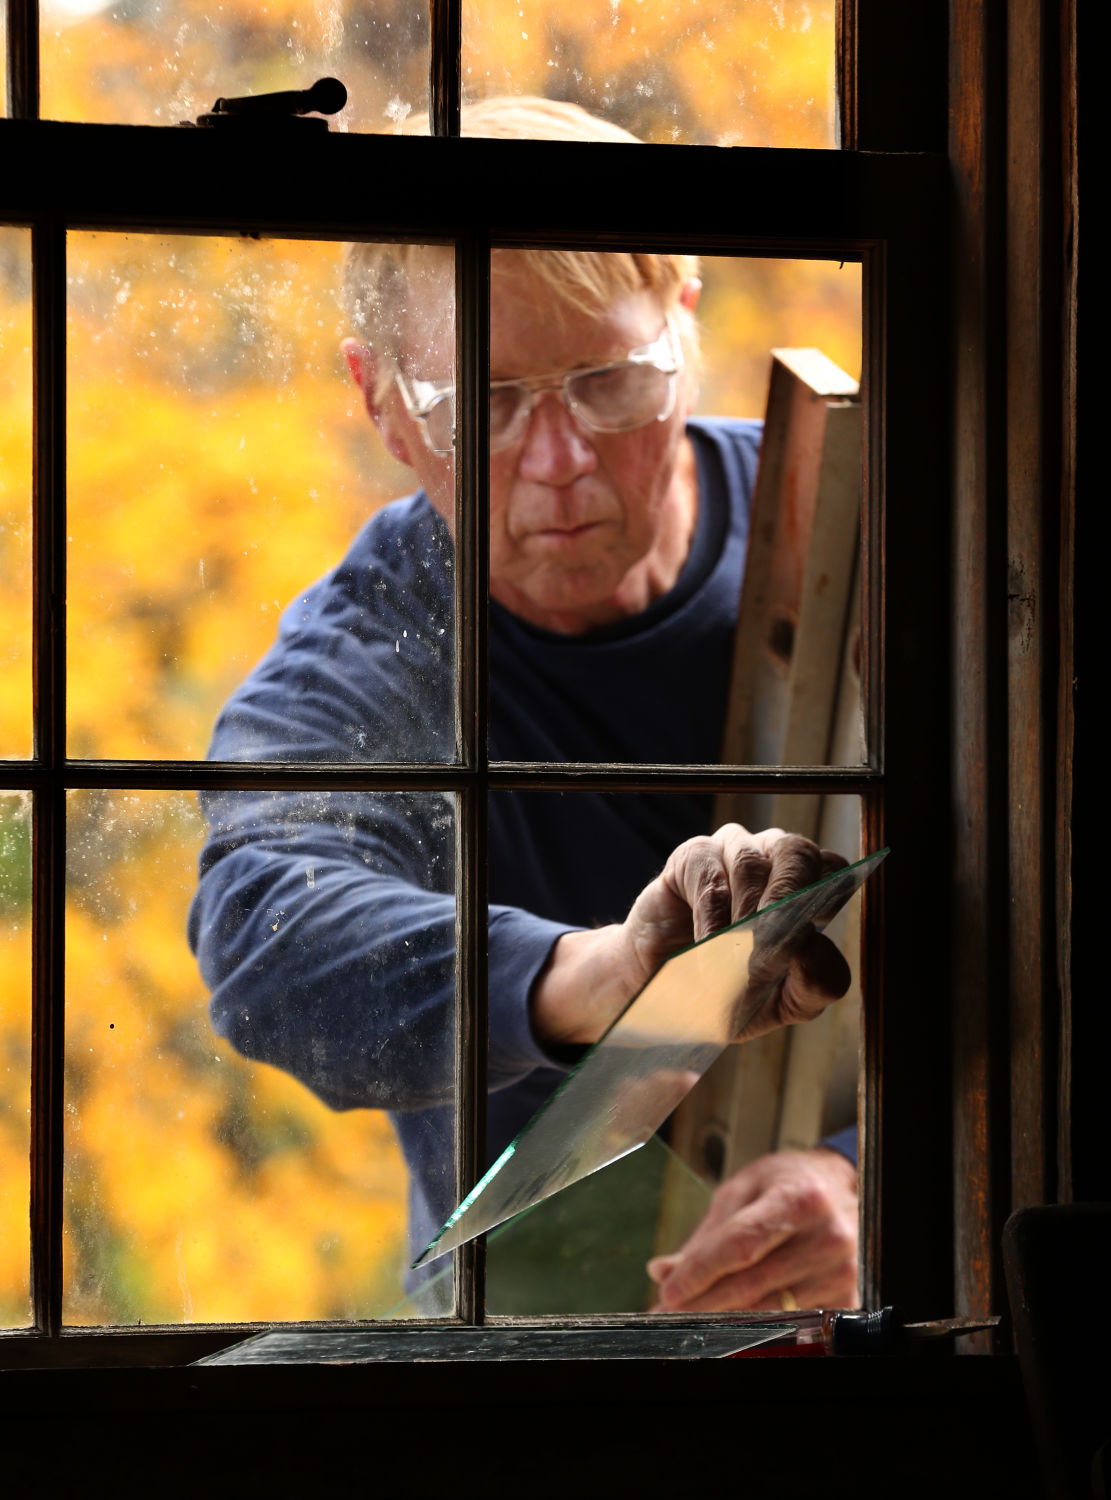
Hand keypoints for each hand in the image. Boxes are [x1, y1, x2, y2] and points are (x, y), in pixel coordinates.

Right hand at [529, 824, 848, 1048]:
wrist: (669, 997)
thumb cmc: (735, 991)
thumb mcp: (785, 1002)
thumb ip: (815, 981)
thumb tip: (814, 945)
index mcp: (808, 888)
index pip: (834, 869)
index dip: (829, 893)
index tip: (814, 927)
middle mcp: (775, 860)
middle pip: (798, 853)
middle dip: (789, 897)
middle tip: (773, 941)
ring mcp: (732, 853)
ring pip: (752, 861)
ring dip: (746, 913)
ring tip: (736, 955)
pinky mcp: (691, 857)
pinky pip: (708, 874)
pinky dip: (711, 915)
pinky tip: (707, 945)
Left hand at [646, 1146, 858, 1311]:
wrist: (841, 1189)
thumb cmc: (788, 1184)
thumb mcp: (744, 1189)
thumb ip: (706, 1233)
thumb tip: (663, 1272)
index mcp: (800, 1197)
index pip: (741, 1244)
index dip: (700, 1272)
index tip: (669, 1291)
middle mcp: (828, 1237)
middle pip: (752, 1285)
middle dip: (702, 1303)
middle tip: (667, 1311)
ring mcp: (842, 1273)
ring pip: (768, 1311)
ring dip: (724, 1319)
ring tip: (690, 1316)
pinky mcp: (847, 1299)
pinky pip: (792, 1323)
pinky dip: (758, 1325)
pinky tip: (733, 1322)